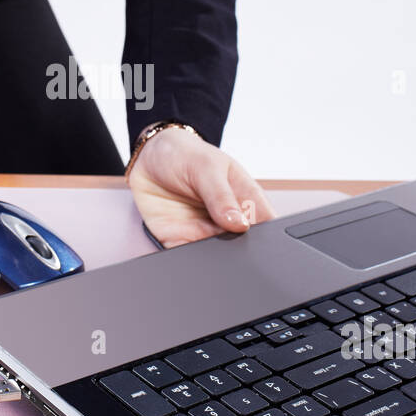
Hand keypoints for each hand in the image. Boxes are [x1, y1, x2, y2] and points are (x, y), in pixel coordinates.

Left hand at [127, 127, 275, 247]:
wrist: (148, 157)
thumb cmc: (185, 154)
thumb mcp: (207, 166)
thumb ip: (222, 195)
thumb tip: (239, 223)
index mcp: (245, 199)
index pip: (266, 225)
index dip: (266, 238)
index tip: (254, 239)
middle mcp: (228, 221)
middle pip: (243, 247)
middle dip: (238, 253)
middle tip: (225, 243)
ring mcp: (205, 233)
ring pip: (216, 259)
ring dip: (212, 260)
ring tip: (201, 245)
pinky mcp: (180, 241)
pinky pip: (186, 259)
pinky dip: (186, 262)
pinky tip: (184, 256)